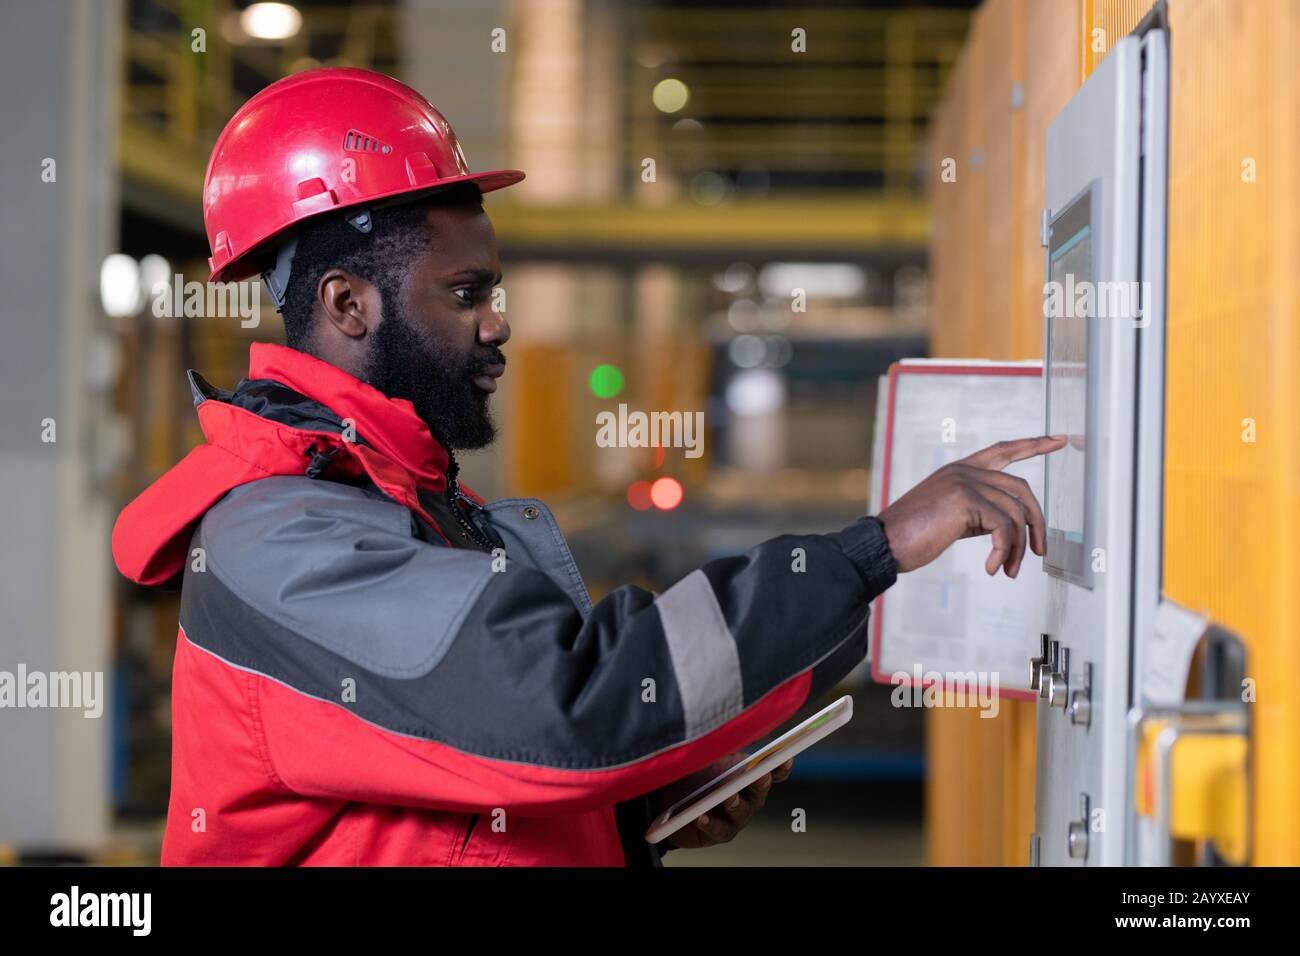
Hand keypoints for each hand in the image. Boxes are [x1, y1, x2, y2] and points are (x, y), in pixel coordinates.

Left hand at [654, 755, 793, 848]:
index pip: (772, 771)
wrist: (670, 799)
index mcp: (749, 773)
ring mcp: (737, 816)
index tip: (785, 758)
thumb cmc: (695, 772)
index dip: (781, 766)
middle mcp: (749, 797)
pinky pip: (718, 829)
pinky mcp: (720, 832)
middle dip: (761, 781)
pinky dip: (710, 823)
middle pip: (760, 790)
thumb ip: (722, 745)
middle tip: (762, 774)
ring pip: (741, 811)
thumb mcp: (708, 755)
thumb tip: (734, 729)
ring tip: (728, 796)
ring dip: (735, 803)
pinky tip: (700, 817)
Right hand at [876, 435, 1065, 576]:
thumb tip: (1006, 529)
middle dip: (1036, 522)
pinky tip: (993, 568)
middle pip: (1020, 488)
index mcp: (960, 470)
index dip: (1034, 444)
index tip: (1059, 439)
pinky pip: (1003, 528)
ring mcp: (965, 482)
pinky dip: (1003, 552)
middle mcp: (964, 470)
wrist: (883, 544)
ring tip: (1009, 569)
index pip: (1004, 450)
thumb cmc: (911, 536)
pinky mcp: (965, 500)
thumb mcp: (950, 517)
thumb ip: (977, 512)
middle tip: (1039, 550)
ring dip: (1019, 547)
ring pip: (1015, 512)